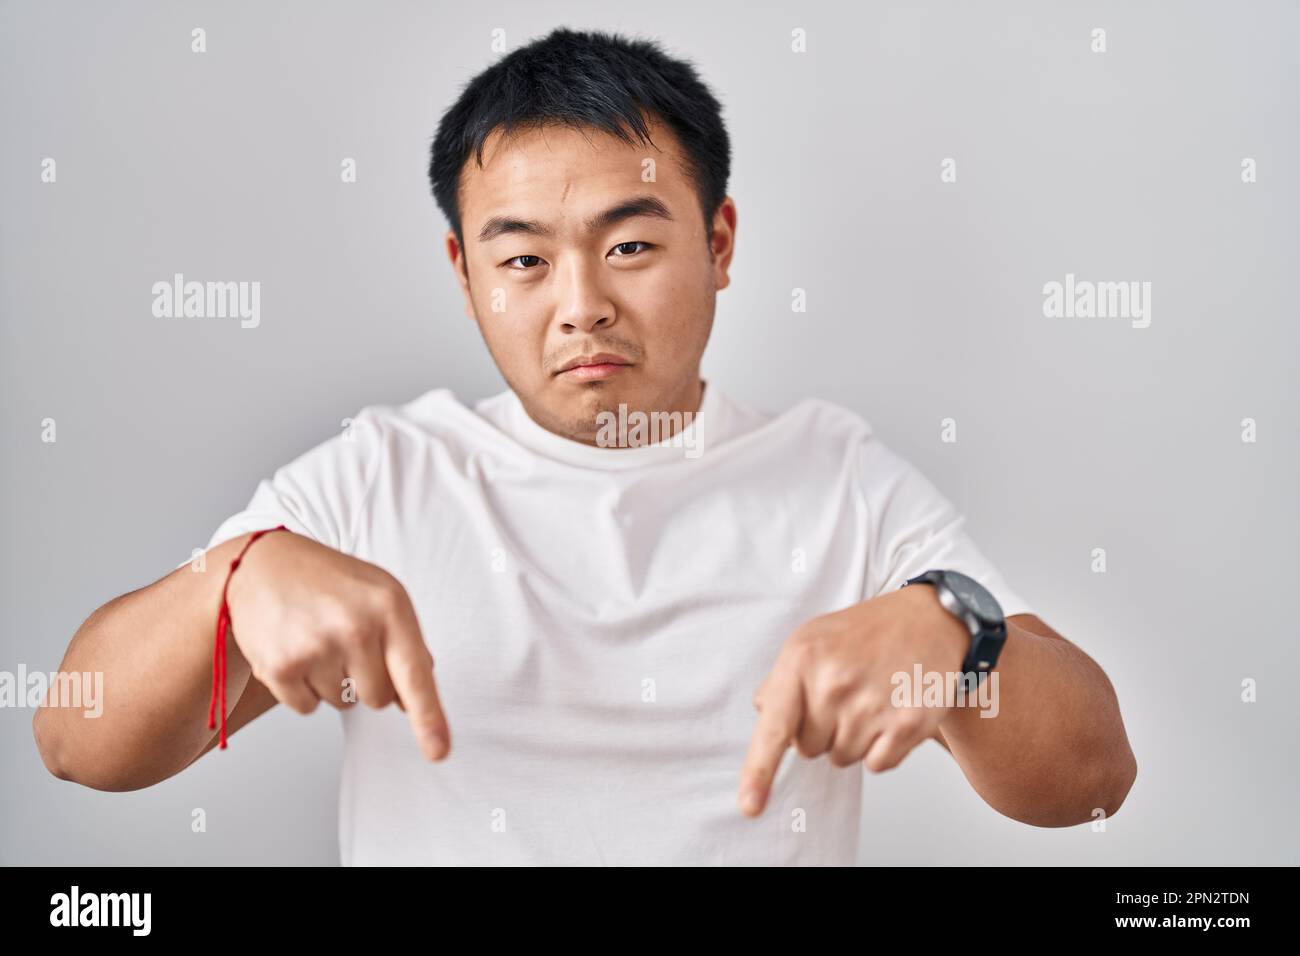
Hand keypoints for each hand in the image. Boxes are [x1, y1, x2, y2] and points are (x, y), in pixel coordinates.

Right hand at [225, 530, 450, 761]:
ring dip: (332, 681)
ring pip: (343, 704)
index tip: (439, 753)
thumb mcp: (383, 596)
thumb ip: (408, 646)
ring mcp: (316, 646)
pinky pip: (307, 708)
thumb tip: (415, 703)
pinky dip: (303, 689)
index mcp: (390, 607)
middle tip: (346, 641)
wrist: (263, 564)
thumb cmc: (332, 584)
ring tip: (317, 637)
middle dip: (367, 680)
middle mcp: (356, 627)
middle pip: (380, 699)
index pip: (416, 675)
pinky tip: (296, 649)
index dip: (429, 719)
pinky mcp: (280, 666)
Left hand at [737, 584, 968, 815]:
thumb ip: (780, 680)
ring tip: (869, 698)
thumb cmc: (863, 633)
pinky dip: (882, 748)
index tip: (749, 807)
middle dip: (822, 729)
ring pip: (842, 758)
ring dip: (853, 738)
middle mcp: (835, 683)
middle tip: (845, 694)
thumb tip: (764, 714)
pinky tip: (890, 712)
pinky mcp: (907, 723)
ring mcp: (872, 704)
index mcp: (802, 660)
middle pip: (808, 748)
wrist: (927, 620)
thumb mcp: (810, 639)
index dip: (759, 772)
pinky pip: (876, 764)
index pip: (775, 728)